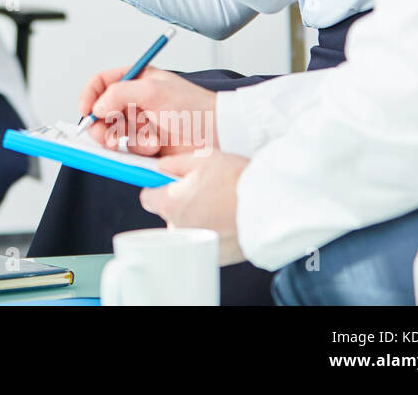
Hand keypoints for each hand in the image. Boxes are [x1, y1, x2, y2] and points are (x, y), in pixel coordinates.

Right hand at [81, 65, 217, 156]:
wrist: (218, 136)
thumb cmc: (195, 108)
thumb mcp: (154, 91)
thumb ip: (120, 93)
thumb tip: (97, 106)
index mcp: (138, 80)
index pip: (102, 82)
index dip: (90, 95)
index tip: (86, 111)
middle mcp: (136, 101)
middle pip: (102, 111)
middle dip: (103, 125)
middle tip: (107, 136)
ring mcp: (141, 123)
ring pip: (114, 132)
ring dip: (127, 139)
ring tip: (146, 140)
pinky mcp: (146, 143)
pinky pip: (128, 148)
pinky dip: (139, 149)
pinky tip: (156, 147)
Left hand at [139, 151, 249, 265]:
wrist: (269, 207)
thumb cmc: (236, 181)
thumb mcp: (203, 159)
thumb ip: (175, 163)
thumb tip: (162, 166)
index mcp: (171, 204)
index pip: (148, 199)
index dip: (158, 189)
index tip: (167, 185)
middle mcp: (179, 228)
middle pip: (170, 215)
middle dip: (183, 205)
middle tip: (205, 192)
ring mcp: (197, 244)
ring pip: (190, 229)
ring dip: (200, 220)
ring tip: (222, 206)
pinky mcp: (216, 257)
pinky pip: (208, 241)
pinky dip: (216, 233)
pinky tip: (231, 220)